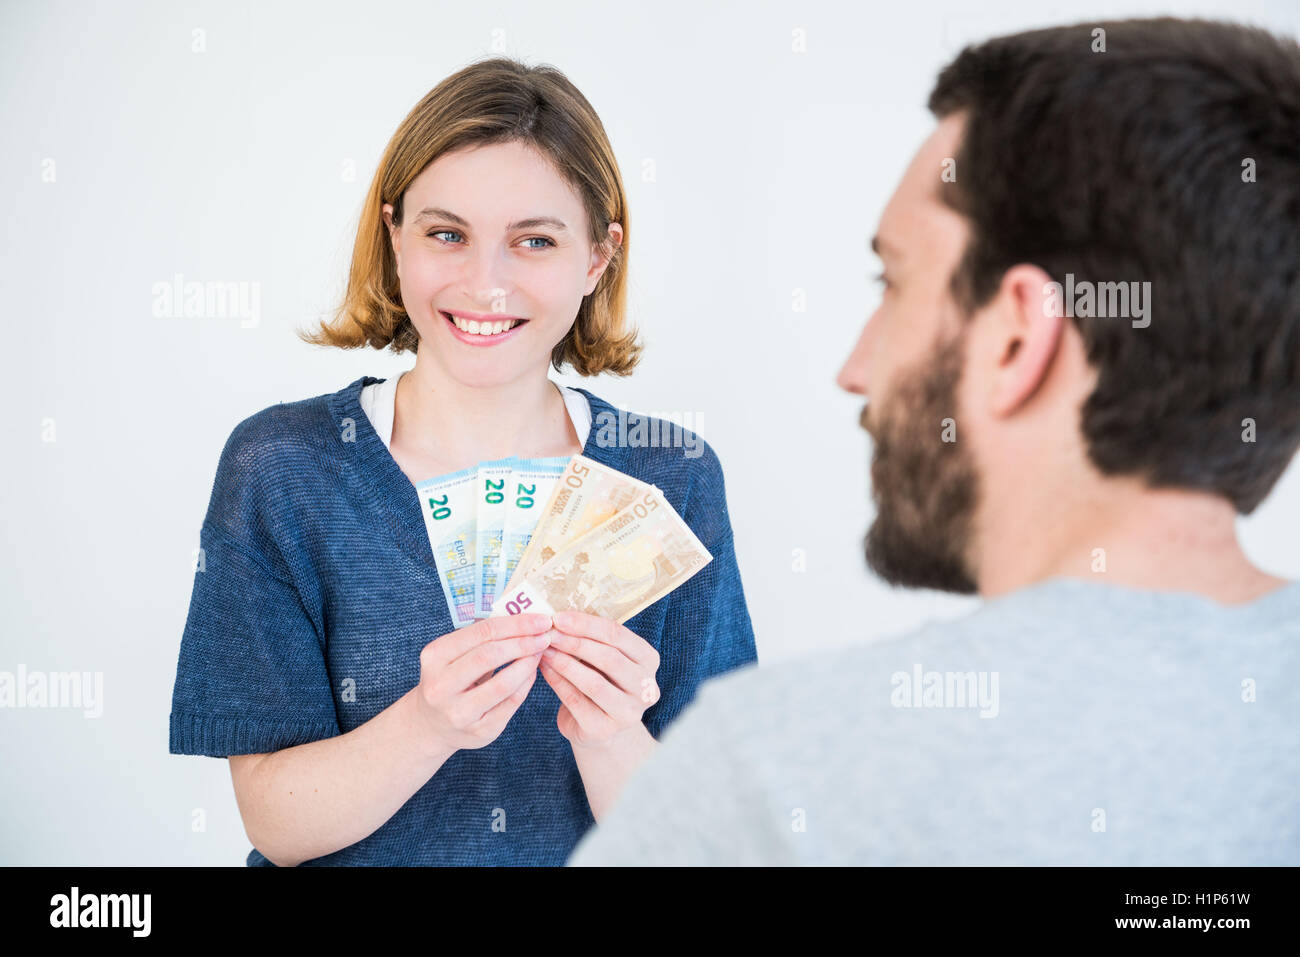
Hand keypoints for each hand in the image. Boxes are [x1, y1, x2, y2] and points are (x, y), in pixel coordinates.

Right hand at [413, 613, 552, 754]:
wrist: (432, 725)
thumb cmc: (451, 679)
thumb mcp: (453, 654)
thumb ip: (482, 637)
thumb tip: (526, 617)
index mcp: (434, 656)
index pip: (481, 632)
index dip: (515, 624)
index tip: (541, 619)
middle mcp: (441, 686)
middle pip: (489, 656)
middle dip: (523, 642)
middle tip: (545, 635)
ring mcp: (459, 712)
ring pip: (503, 684)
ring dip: (528, 664)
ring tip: (540, 652)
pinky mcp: (479, 731)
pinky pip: (510, 703)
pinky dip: (526, 684)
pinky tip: (532, 672)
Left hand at [539, 609, 661, 749]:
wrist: (602, 727)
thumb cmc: (601, 681)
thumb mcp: (605, 657)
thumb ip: (591, 639)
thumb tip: (559, 617)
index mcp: (648, 659)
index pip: (618, 635)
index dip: (587, 624)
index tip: (559, 617)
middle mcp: (645, 687)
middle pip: (609, 658)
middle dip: (574, 642)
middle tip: (548, 633)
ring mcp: (627, 712)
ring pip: (593, 682)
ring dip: (564, 662)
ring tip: (544, 650)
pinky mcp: (604, 730)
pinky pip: (576, 701)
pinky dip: (557, 682)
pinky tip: (544, 669)